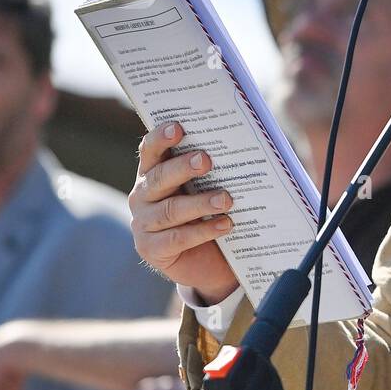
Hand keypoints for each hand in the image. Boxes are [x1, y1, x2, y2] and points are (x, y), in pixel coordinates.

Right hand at [128, 122, 237, 304]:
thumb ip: (216, 168)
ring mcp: (143, 223)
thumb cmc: (212, 214)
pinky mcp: (150, 249)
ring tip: (226, 199)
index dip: (161, 138)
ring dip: (200, 203)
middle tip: (206, 160)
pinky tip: (225, 224)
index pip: (151, 151)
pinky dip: (203, 231)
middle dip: (183, 167)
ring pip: (170, 210)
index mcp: (154, 173)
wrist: (210, 262)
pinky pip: (177, 238)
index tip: (178, 127)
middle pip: (159, 178)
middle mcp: (143, 195)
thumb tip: (247, 143)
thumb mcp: (212, 187)